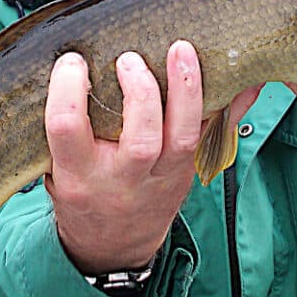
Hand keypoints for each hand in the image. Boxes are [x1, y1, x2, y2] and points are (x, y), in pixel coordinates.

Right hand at [45, 40, 258, 274]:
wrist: (112, 246)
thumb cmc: (82, 192)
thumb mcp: (57, 167)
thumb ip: (66, 126)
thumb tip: (70, 61)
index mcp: (77, 174)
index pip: (67, 129)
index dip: (68, 90)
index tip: (73, 62)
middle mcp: (122, 179)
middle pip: (142, 140)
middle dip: (141, 93)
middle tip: (129, 58)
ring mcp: (160, 179)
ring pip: (183, 138)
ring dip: (186, 91)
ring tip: (181, 50)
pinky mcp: (186, 173)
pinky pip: (213, 138)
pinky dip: (229, 105)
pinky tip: (238, 77)